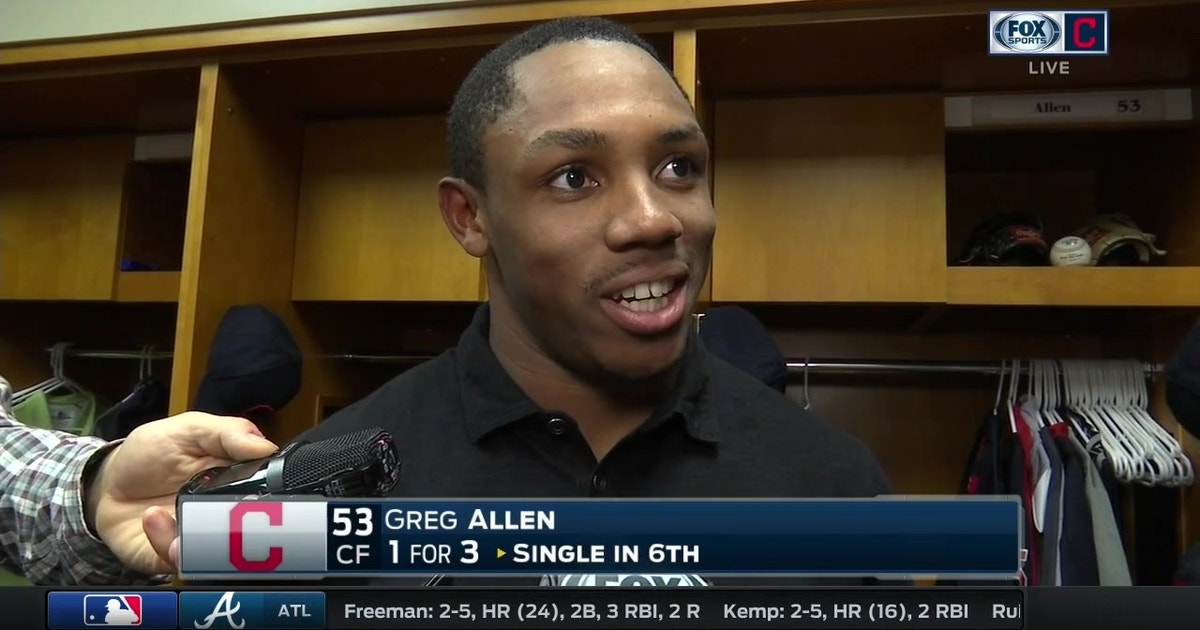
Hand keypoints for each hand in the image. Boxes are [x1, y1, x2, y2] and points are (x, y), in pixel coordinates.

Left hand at [84, 412, 278, 574]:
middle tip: (217, 509)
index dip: (273, 495)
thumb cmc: (152, 453)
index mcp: (239, 481)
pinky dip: (168, 544)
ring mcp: (200, 538)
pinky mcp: (173, 556)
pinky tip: (152, 518)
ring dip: (200, 538)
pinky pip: (182, 562)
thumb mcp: (188, 430)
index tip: (265, 491)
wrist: (106, 484)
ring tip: (171, 514)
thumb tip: (267, 446)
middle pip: (254, 531)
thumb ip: (227, 432)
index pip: (271, 493)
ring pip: (220, 552)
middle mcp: (226, 514)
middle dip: (242, 527)